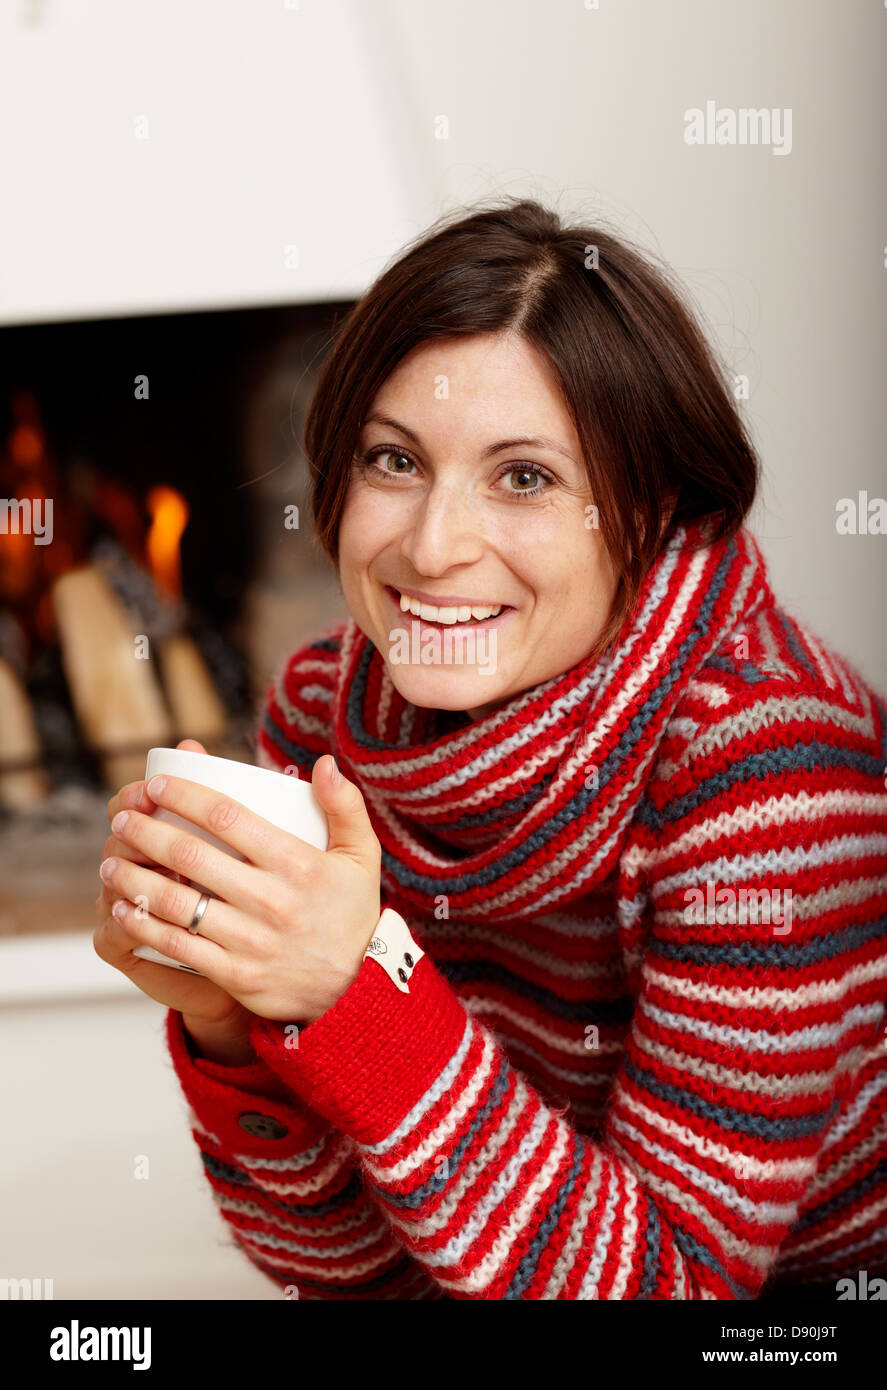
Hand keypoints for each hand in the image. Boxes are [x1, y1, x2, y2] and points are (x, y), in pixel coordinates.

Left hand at [97, 751, 381, 1024]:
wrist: (353, 991)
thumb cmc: (350, 913)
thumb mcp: (361, 857)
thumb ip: (346, 807)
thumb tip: (325, 763)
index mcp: (297, 863)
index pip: (228, 817)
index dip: (184, 796)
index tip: (155, 785)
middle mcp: (271, 900)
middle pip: (191, 855)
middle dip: (146, 831)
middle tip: (122, 820)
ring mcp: (251, 940)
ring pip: (176, 903)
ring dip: (134, 878)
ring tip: (112, 862)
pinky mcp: (235, 975)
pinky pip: (178, 947)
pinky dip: (145, 926)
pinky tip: (125, 909)